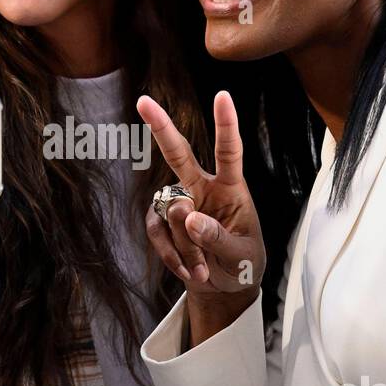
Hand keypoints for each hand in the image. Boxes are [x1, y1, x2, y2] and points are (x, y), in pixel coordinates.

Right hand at [138, 91, 264, 341]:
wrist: (225, 288)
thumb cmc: (243, 264)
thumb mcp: (242, 257)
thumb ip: (218, 237)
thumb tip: (187, 217)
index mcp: (231, 188)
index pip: (228, 152)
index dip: (226, 125)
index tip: (222, 96)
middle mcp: (202, 188)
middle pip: (178, 154)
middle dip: (161, 127)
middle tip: (143, 102)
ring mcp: (178, 204)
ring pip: (171, 212)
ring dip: (186, 246)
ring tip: (204, 268)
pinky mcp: (161, 224)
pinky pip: (157, 233)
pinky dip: (172, 256)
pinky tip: (188, 270)